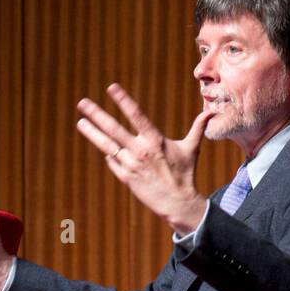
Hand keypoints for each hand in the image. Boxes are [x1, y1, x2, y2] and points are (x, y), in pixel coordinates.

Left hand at [76, 83, 211, 233]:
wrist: (177, 203)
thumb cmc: (185, 174)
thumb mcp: (191, 149)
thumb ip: (197, 129)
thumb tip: (209, 113)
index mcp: (155, 140)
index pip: (136, 115)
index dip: (123, 101)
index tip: (111, 88)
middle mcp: (140, 151)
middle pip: (113, 129)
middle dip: (97, 114)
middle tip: (82, 103)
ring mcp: (130, 165)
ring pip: (107, 145)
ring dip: (92, 133)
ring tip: (80, 122)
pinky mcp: (125, 177)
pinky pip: (112, 162)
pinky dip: (108, 154)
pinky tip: (104, 148)